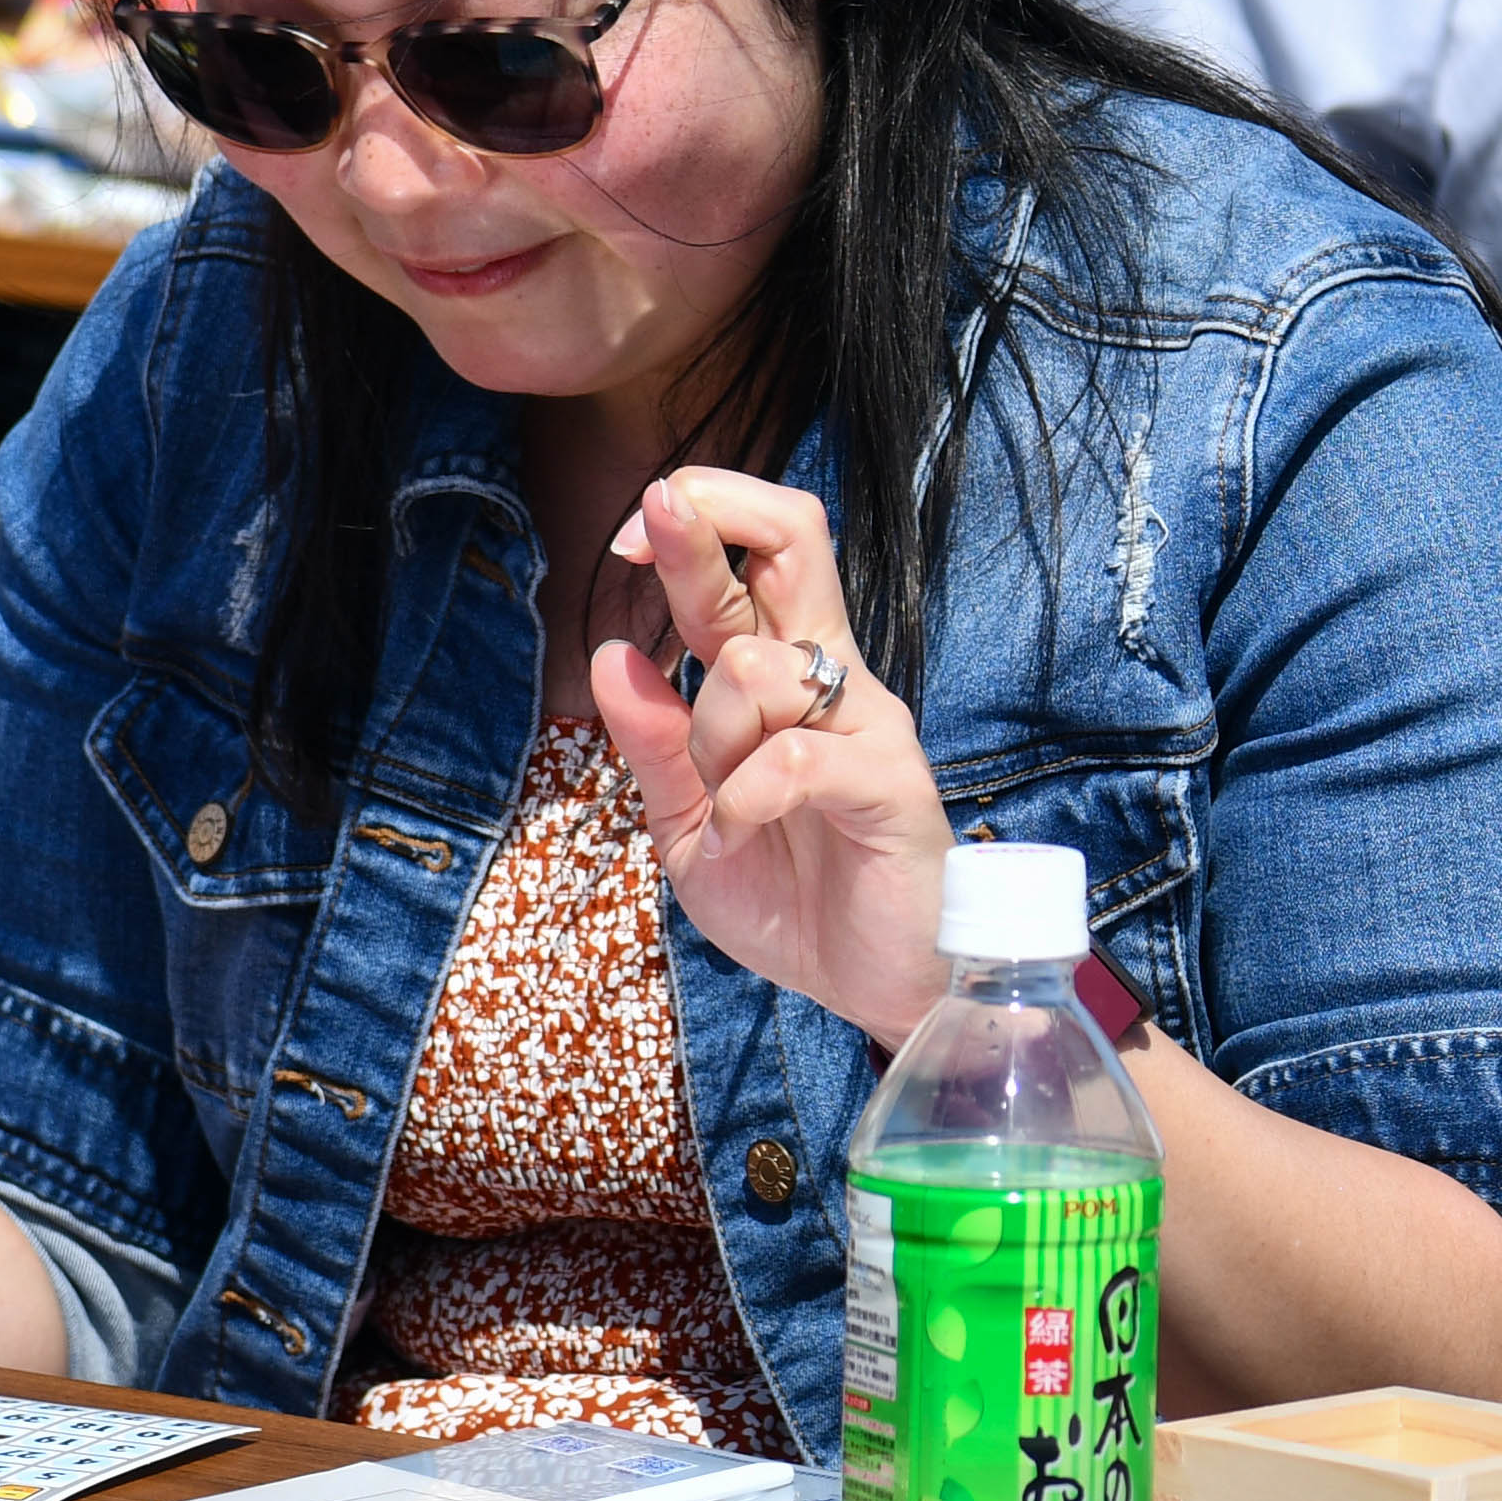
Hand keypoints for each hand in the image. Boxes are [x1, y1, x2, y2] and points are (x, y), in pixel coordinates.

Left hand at [591, 467, 957, 1044]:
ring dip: (710, 738)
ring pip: (758, 668)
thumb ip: (656, 744)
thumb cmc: (796, 897)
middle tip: (651, 515)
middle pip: (794, 541)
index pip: (759, 553)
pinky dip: (743, 801)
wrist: (876, 985)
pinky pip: (791, 759)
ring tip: (726, 805)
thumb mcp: (693, 824)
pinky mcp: (890, 781)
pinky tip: (743, 836)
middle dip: (709, 519)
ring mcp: (868, 723)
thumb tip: (612, 654)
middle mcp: (832, 679)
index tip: (629, 535)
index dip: (698, 521)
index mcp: (786, 678)